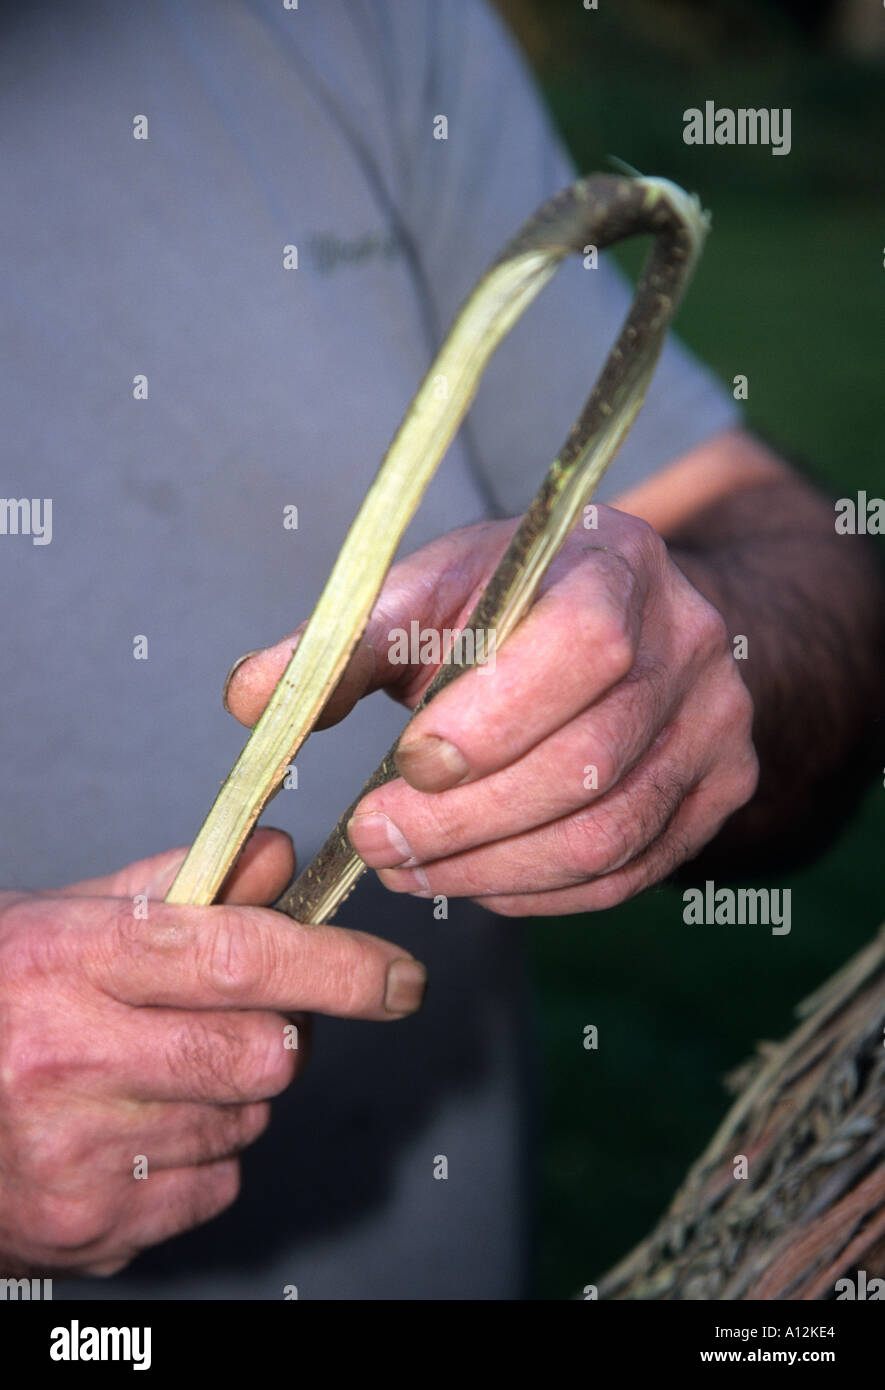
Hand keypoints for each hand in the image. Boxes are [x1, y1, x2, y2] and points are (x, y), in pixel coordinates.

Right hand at [0, 830, 425, 1275]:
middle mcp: (69, 1061)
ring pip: (245, 1123)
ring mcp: (76, 1158)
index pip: (238, 957)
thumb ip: (183, 887)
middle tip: (237, 1015)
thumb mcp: (66, 917)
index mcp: (70, 963)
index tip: (396, 975)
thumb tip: (278, 860)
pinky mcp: (86, 1228)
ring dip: (233, 1094)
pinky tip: (136, 1127)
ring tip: (155, 1069)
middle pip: (263, 1055)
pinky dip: (199, 1157)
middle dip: (279, 1033)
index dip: (336, 966)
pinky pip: (214, 1187)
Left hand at [225, 509, 757, 915]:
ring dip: (489, 870)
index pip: (582, 646)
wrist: (632, 620)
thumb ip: (345, 642)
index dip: (490, 720)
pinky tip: (474, 878)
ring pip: (606, 834)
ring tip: (406, 867)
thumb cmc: (515, 601)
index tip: (403, 763)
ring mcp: (716, 727)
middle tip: (374, 840)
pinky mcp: (718, 794)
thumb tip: (253, 699)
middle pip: (587, 762)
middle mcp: (688, 645)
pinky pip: (626, 874)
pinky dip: (536, 893)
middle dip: (463, 820)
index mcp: (617, 564)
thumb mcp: (434, 590)